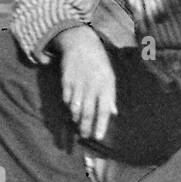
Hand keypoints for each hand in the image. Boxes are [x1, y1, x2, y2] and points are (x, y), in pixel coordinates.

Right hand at [55, 26, 115, 141]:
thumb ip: (110, 96)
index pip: (104, 110)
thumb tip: (114, 113)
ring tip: (77, 124)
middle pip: (88, 112)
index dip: (101, 125)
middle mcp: (92, 86)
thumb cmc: (99, 63)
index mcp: (106, 86)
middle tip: (84, 136)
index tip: (98, 137)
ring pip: (75, 108)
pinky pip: (66, 99)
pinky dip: (68, 106)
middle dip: (85, 127)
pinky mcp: (66, 81)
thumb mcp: (110, 77)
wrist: (81, 44)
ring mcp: (78, 84)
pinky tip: (70, 110)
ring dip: (76, 118)